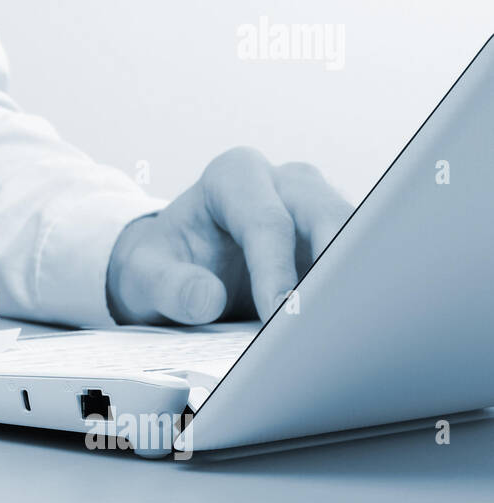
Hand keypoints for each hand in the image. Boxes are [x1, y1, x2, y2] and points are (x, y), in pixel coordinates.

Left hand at [105, 147, 352, 324]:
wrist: (175, 267)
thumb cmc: (163, 263)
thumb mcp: (143, 274)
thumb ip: (167, 285)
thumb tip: (206, 299)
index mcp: (233, 177)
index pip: (265, 221)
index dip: (275, 270)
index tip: (279, 315)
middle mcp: (283, 182)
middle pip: (324, 214)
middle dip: (331, 266)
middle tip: (330, 319)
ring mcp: (316, 207)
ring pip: (357, 232)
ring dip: (355, 277)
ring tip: (352, 325)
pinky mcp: (336, 238)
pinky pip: (360, 257)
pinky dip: (359, 287)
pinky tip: (355, 322)